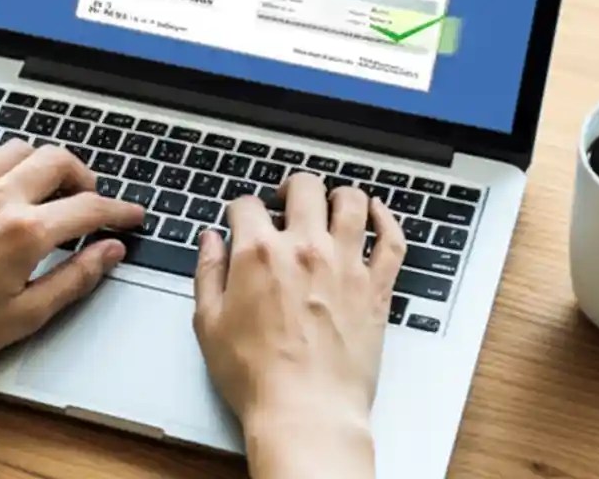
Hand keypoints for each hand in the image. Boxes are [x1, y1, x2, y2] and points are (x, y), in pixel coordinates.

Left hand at [0, 140, 143, 381]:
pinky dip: (3, 159)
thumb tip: (109, 254)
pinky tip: (6, 178)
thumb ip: (74, 279)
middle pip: (59, 161)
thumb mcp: (23, 316)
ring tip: (52, 187)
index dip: (119, 211)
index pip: (89, 208)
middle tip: (92, 200)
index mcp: (25, 233)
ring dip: (45, 162)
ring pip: (20, 148)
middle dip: (85, 177)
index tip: (132, 217)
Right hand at [193, 173, 405, 477]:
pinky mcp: (375, 287)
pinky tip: (377, 212)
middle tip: (284, 200)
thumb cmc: (256, 376)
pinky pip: (391, 240)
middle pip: (303, 188)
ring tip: (329, 202)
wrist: (305, 411)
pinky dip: (386, 219)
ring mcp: (346, 264)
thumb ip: (208, 273)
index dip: (238, 209)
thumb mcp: (209, 324)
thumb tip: (211, 240)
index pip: (246, 205)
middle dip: (289, 187)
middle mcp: (305, 248)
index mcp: (259, 253)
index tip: (239, 219)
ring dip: (337, 194)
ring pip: (350, 202)